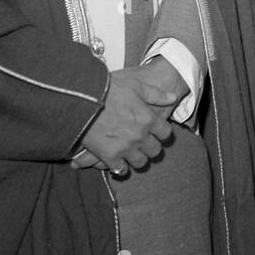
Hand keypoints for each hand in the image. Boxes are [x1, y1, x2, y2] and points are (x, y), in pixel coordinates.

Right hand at [79, 58, 184, 174]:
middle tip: (144, 142)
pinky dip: (120, 166)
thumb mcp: (135, 85)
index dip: (161, 132)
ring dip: (138, 157)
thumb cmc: (109, 89)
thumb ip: (156, 94)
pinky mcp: (109, 156)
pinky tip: (118, 161)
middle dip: (151, 146)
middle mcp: (140, 135)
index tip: (156, 131)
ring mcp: (125, 148)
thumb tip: (172, 98)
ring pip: (140, 162)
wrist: (82, 99)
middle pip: (155, 150)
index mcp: (148, 118)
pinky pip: (121, 169)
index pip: (165, 133)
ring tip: (132, 153)